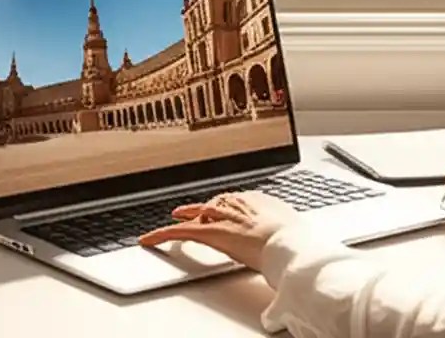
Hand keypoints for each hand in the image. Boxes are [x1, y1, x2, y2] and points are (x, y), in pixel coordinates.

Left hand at [138, 191, 299, 271]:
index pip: (235, 200)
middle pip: (213, 204)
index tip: (220, 208)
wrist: (287, 244)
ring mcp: (221, 216)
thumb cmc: (294, 239)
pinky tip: (149, 239)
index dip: (224, 206)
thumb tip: (295, 241)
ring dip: (184, 220)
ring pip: (196, 216)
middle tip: (190, 213)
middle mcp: (237, 203)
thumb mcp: (294, 230)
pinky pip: (179, 232)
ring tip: (170, 224)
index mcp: (258, 200)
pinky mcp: (207, 231)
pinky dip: (161, 235)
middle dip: (201, 210)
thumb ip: (288, 230)